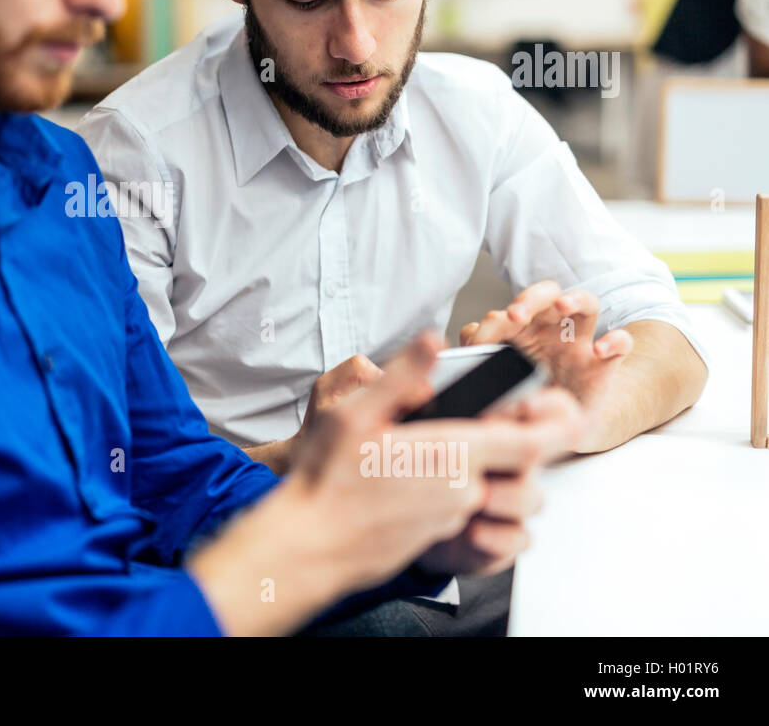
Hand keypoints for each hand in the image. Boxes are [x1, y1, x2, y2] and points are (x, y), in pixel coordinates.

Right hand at [188, 334, 582, 635]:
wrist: (309, 546)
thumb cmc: (325, 481)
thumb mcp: (354, 414)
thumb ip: (400, 378)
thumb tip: (431, 341)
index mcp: (449, 457)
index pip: (527, 444)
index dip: (559, 429)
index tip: (577, 415)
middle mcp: (460, 491)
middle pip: (514, 467)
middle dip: (515, 444)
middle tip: (493, 420)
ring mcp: (450, 519)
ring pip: (486, 487)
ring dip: (481, 470)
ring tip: (438, 451)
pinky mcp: (437, 538)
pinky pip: (463, 509)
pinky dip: (454, 490)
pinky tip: (411, 480)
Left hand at [460, 280, 630, 439]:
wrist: (560, 430)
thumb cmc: (526, 401)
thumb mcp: (498, 385)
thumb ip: (482, 362)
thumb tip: (470, 354)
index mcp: (520, 333)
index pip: (504, 315)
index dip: (492, 323)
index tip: (479, 343)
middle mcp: (551, 331)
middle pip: (546, 295)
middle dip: (529, 299)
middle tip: (514, 316)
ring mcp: (580, 343)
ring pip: (586, 304)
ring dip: (573, 299)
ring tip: (562, 305)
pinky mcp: (605, 363)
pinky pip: (621, 342)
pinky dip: (614, 341)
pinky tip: (599, 350)